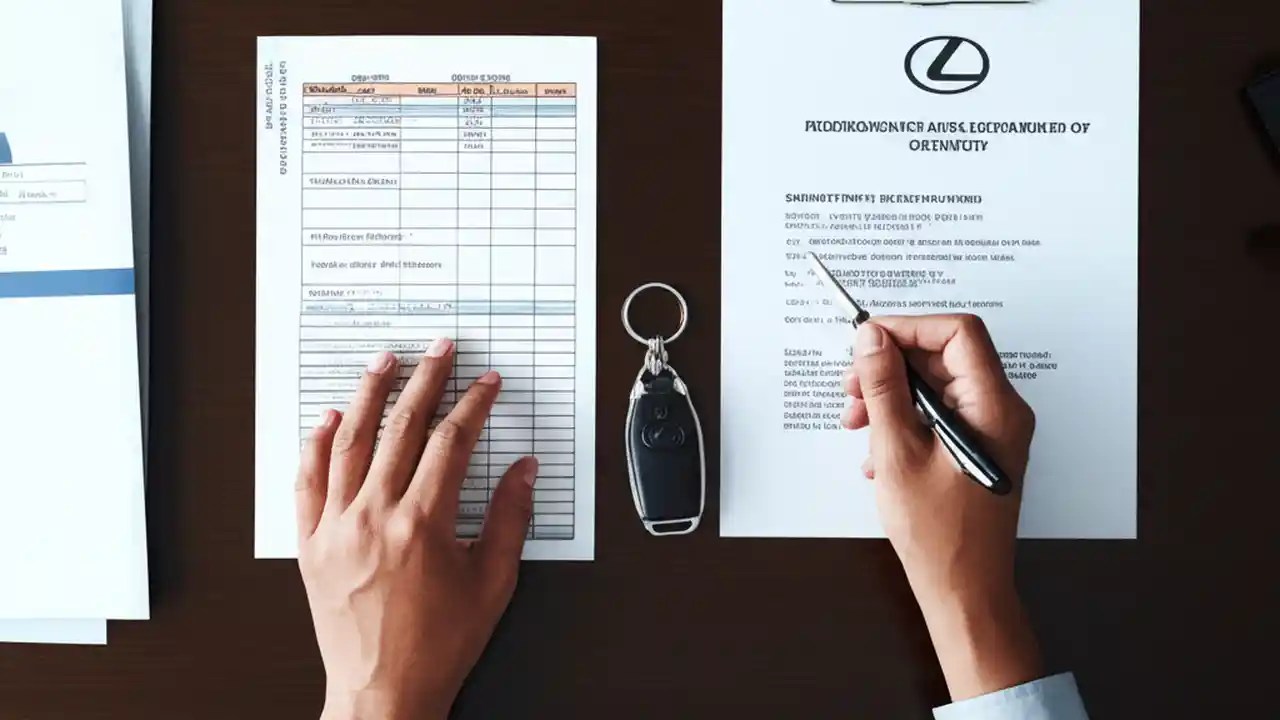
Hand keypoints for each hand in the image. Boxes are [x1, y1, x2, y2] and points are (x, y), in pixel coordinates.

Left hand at [295, 339, 536, 719]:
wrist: (383, 691)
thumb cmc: (438, 645)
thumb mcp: (492, 582)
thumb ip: (509, 518)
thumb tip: (523, 471)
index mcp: (423, 524)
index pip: (451, 441)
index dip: (473, 404)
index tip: (486, 383)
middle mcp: (374, 518)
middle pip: (401, 428)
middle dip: (425, 381)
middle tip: (439, 351)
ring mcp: (336, 529)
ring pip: (351, 443)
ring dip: (369, 396)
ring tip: (384, 363)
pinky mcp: (311, 545)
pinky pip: (308, 483)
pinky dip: (317, 446)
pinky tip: (329, 419)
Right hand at [841, 315, 1040, 699]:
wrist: (963, 588)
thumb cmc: (939, 533)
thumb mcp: (897, 451)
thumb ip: (884, 388)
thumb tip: (872, 339)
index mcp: (993, 406)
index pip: (957, 333)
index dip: (909, 328)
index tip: (868, 340)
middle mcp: (1001, 411)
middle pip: (944, 357)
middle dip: (891, 366)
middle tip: (853, 387)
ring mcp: (991, 431)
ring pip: (937, 386)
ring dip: (891, 396)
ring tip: (857, 423)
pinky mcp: (976, 447)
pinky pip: (939, 413)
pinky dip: (903, 421)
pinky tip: (876, 451)